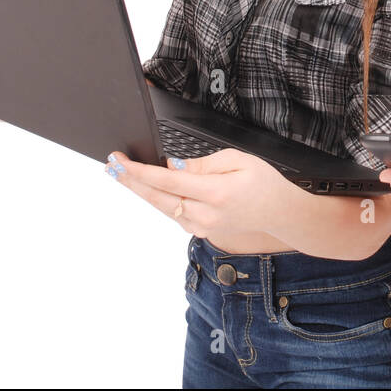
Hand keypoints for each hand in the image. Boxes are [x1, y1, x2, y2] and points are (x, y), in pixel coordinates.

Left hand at [103, 147, 293, 236]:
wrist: (279, 212)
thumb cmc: (263, 183)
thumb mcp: (238, 160)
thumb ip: (203, 164)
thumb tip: (173, 167)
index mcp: (215, 193)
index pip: (167, 182)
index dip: (139, 171)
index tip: (121, 161)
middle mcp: (205, 214)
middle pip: (157, 198)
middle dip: (130, 181)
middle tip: (111, 166)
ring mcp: (201, 226)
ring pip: (161, 207)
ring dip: (140, 191)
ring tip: (122, 174)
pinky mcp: (200, 229)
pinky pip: (172, 214)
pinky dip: (157, 200)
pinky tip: (147, 189)